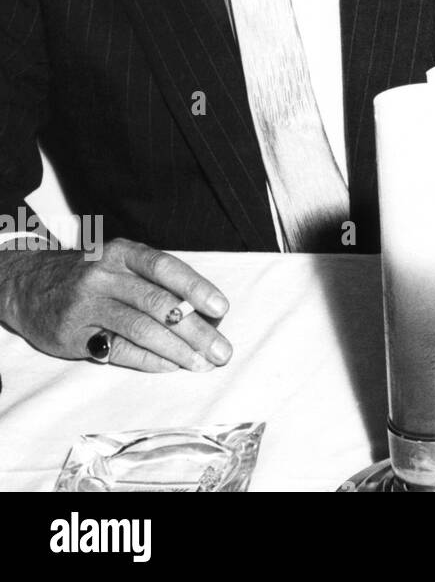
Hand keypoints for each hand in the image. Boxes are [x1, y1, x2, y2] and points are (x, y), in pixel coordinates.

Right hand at [0, 239, 231, 371]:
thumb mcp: (120, 264)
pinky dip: (149, 360)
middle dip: (196, 330)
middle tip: (222, 350)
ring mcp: (87, 305)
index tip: (221, 309)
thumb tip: (207, 313)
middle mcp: (104, 275)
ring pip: (141, 329)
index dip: (196, 288)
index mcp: (123, 253)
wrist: (27, 284)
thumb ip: (157, 282)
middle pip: (158, 304)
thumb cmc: (92, 275)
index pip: (165, 268)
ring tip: (202, 363)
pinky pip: (119, 350)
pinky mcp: (73, 335)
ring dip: (178, 350)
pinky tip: (170, 366)